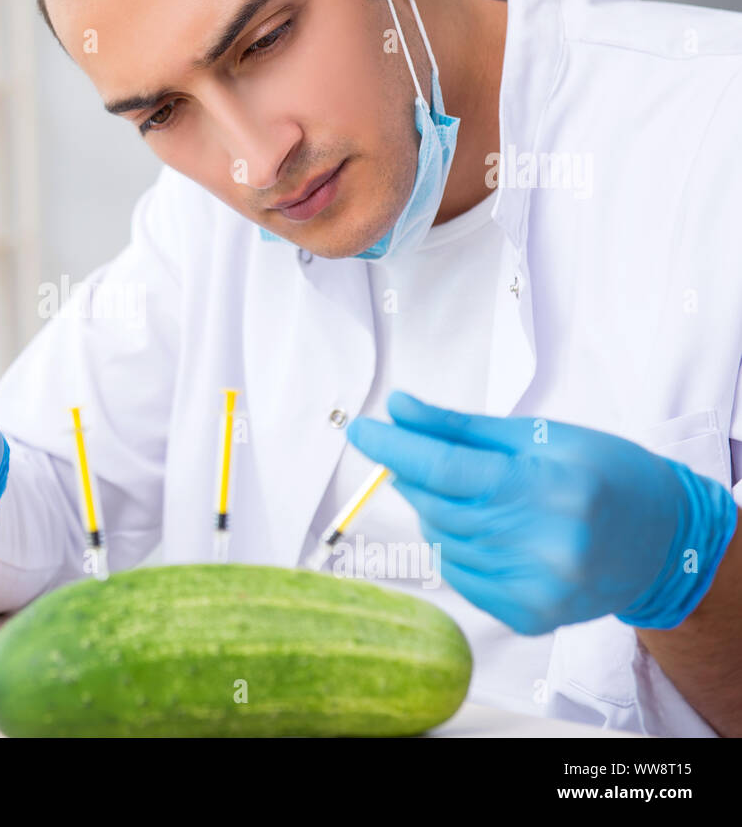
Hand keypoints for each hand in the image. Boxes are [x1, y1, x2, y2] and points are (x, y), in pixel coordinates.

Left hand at [346, 391, 737, 634]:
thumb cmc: (603, 473)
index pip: (444, 468)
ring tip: (467, 493)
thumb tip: (398, 409)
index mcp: (546, 487)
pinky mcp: (527, 616)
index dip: (394, 448)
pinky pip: (459, 575)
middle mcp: (541, 545)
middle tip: (416, 456)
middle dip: (415, 476)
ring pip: (442, 542)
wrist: (664, 540)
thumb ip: (461, 427)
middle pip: (437, 506)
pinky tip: (482, 529)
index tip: (360, 429)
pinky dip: (454, 546)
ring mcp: (534, 588)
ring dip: (435, 512)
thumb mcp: (539, 435)